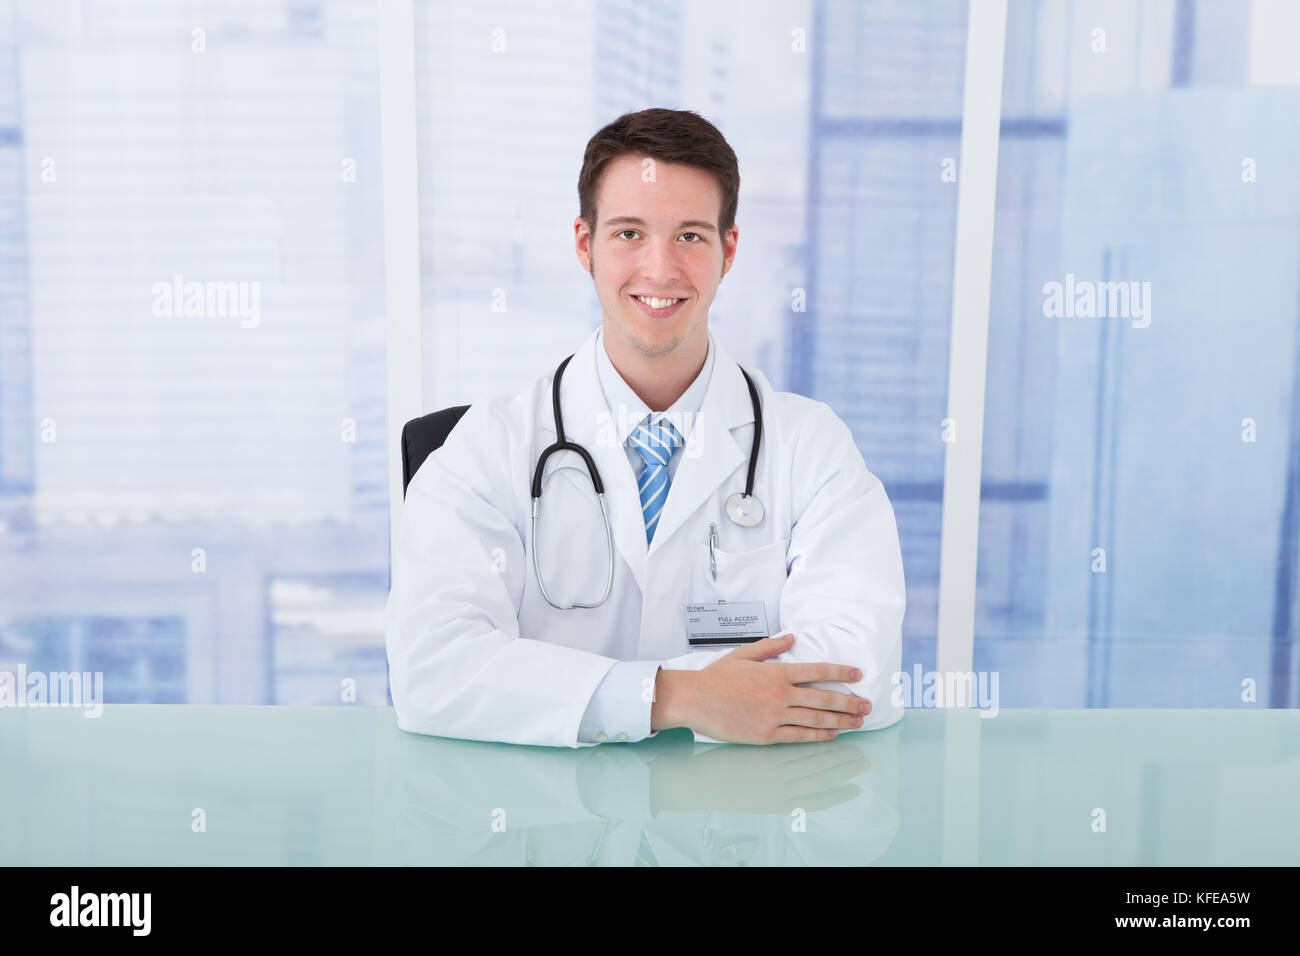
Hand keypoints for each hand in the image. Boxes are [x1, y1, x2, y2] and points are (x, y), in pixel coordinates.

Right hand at [652, 633, 870, 743]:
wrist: (695, 699)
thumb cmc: (716, 677)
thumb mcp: (743, 654)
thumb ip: (770, 646)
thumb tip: (792, 637)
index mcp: (776, 672)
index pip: (817, 670)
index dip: (841, 671)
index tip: (858, 674)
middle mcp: (780, 694)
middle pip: (823, 697)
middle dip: (849, 701)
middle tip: (867, 705)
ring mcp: (774, 716)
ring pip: (815, 718)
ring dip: (840, 720)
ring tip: (857, 722)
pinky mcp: (766, 734)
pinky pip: (799, 735)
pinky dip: (818, 735)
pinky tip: (832, 734)